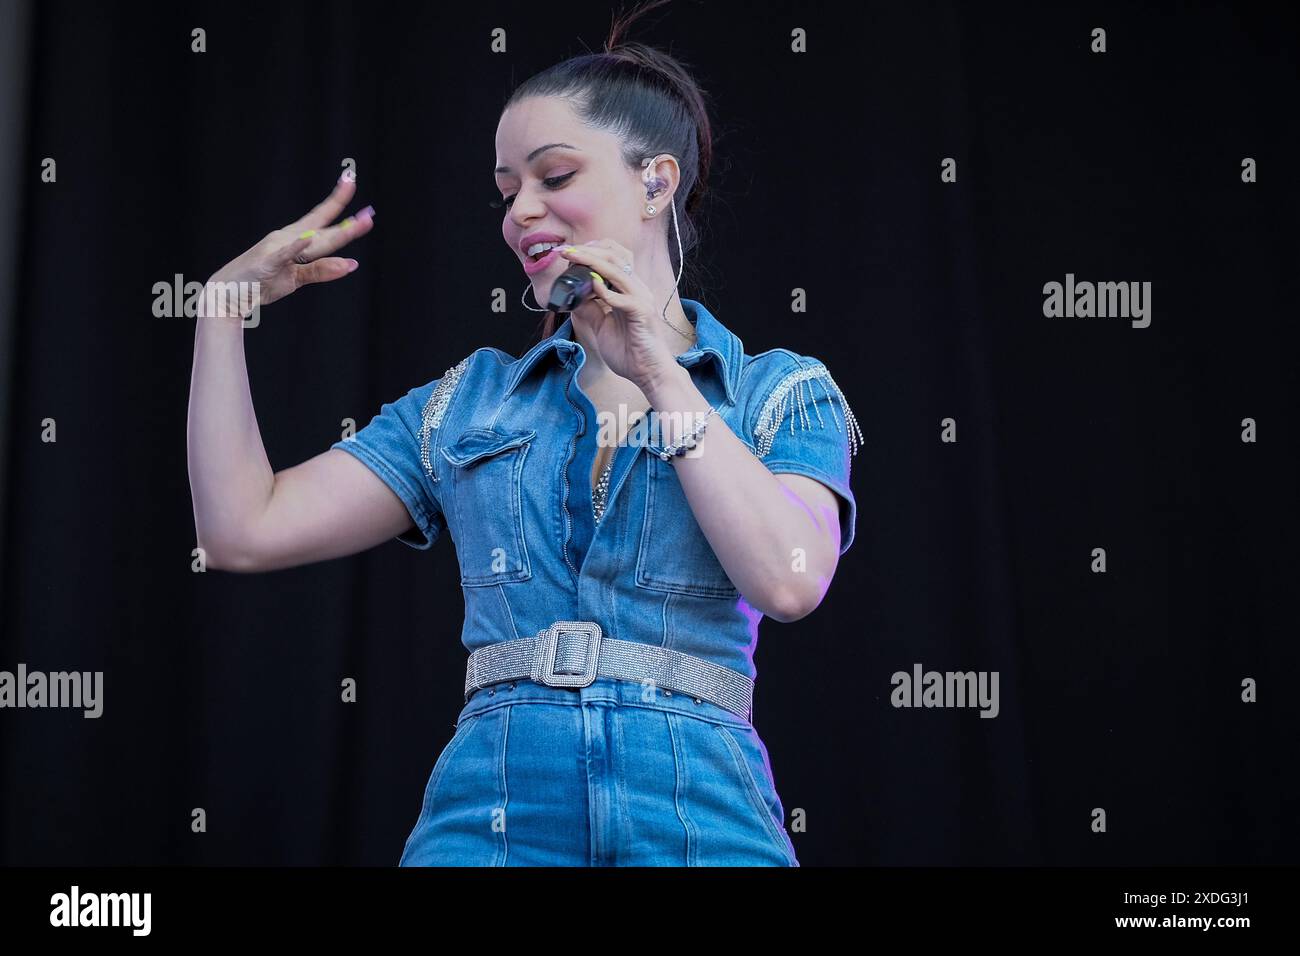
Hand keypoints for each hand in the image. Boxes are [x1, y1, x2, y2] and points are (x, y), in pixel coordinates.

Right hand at [203, 174, 374, 316]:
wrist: (226, 292)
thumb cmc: (260, 282)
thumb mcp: (296, 278)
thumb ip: (321, 270)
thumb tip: (351, 264)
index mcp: (294, 240)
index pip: (321, 219)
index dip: (338, 201)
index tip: (351, 181)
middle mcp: (287, 240)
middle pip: (323, 229)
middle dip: (347, 223)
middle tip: (370, 213)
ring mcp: (277, 251)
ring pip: (310, 242)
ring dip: (334, 234)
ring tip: (356, 225)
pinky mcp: (266, 264)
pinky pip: (283, 256)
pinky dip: (294, 247)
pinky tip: (306, 239)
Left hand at [557, 239, 678, 390]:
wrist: (649, 374)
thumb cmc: (630, 352)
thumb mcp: (601, 326)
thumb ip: (590, 309)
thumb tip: (573, 296)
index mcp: (629, 290)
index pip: (612, 259)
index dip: (591, 252)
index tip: (568, 253)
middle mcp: (637, 290)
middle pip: (614, 258)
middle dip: (587, 251)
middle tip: (565, 251)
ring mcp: (641, 300)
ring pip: (617, 271)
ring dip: (592, 262)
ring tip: (572, 258)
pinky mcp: (642, 313)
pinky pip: (623, 298)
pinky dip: (605, 291)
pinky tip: (590, 286)